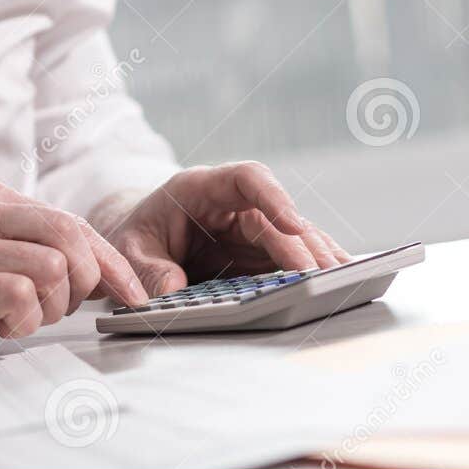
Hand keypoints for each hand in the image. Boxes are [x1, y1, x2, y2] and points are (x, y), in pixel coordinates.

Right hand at [0, 180, 148, 367]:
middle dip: (90, 280)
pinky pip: (22, 293)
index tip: (133, 293)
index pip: (71, 220)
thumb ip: (18, 245)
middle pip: (72, 234)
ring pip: (55, 267)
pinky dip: (25, 319)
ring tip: (21, 320)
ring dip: (52, 308)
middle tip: (69, 310)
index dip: (111, 261)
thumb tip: (87, 267)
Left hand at [91, 161, 350, 297]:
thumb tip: (171, 290)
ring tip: (338, 282)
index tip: (293, 222)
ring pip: (294, 236)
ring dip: (316, 258)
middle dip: (299, 245)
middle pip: (276, 217)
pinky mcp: (260, 252)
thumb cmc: (137, 235)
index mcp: (201, 188)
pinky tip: (339, 281)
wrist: (141, 241)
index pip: (246, 177)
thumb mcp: (129, 249)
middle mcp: (234, 204)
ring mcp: (251, 228)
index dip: (273, 196)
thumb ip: (147, 268)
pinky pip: (294, 255)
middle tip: (315, 275)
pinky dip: (315, 267)